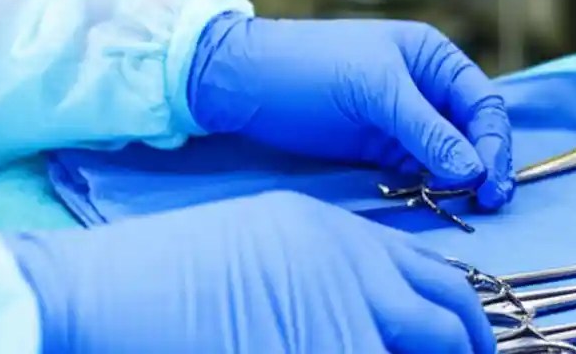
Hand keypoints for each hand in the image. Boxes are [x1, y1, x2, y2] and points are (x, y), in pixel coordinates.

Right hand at [4, 191, 495, 353]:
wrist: (102, 289)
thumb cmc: (166, 274)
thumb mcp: (264, 246)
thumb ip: (329, 276)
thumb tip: (376, 322)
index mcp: (339, 234)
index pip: (435, 275)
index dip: (463, 319)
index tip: (471, 347)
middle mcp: (351, 268)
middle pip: (449, 317)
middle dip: (473, 349)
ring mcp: (335, 316)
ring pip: (424, 349)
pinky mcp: (314, 349)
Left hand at [186, 13, 513, 208]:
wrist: (245, 83)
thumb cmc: (310, 65)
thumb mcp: (374, 90)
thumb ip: (426, 129)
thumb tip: (473, 169)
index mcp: (433, 58)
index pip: (483, 103)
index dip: (493, 142)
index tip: (487, 180)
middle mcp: (426, 89)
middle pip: (473, 132)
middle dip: (484, 165)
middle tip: (488, 203)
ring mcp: (404, 121)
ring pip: (450, 156)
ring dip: (461, 181)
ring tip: (467, 209)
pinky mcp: (381, 148)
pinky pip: (420, 170)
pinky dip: (432, 187)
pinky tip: (436, 203)